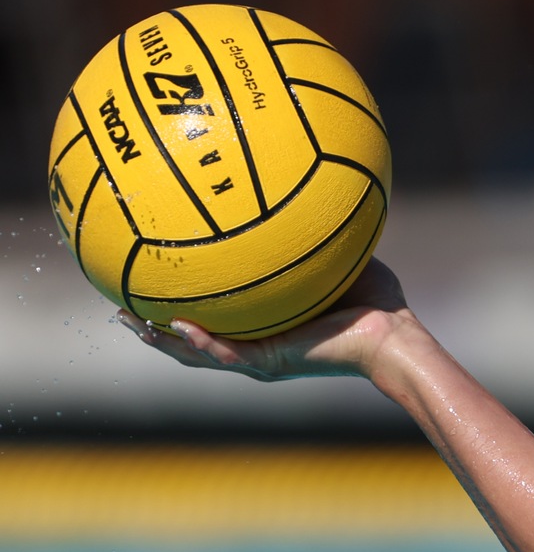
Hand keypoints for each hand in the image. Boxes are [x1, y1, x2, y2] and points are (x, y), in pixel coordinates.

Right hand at [119, 258, 421, 382]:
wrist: (395, 336)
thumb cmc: (375, 301)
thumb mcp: (333, 257)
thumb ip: (310, 233)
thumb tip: (297, 189)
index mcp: (263, 327)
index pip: (212, 318)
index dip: (176, 307)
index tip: (147, 286)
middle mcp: (255, 346)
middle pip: (188, 341)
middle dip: (152, 327)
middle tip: (119, 307)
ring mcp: (260, 357)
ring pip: (195, 354)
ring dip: (162, 339)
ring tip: (130, 320)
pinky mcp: (273, 362)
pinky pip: (228, 355)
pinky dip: (201, 343)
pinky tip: (178, 326)